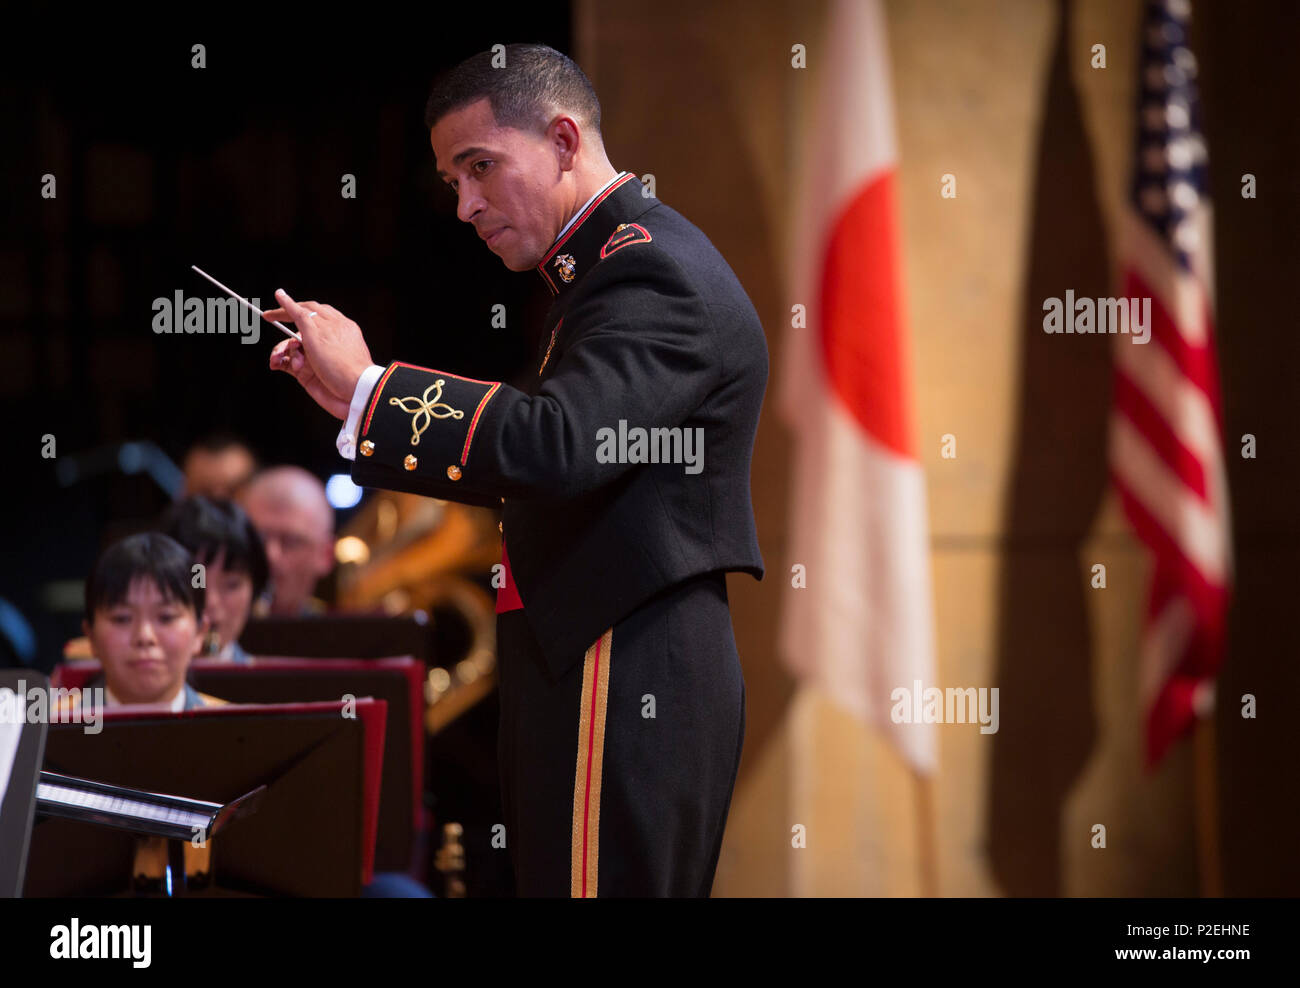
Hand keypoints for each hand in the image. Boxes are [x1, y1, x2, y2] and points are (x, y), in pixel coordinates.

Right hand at [264, 289, 373, 419]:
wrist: (355, 394)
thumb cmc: (340, 362)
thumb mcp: (316, 333)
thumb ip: (298, 314)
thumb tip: (282, 294)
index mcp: (332, 325)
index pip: (306, 311)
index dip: (287, 309)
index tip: (268, 313)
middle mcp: (324, 340)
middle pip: (296, 330)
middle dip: (285, 333)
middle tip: (274, 335)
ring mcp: (317, 357)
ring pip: (291, 347)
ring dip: (282, 350)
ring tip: (280, 358)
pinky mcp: (309, 374)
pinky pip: (288, 363)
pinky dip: (279, 362)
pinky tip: (275, 364)